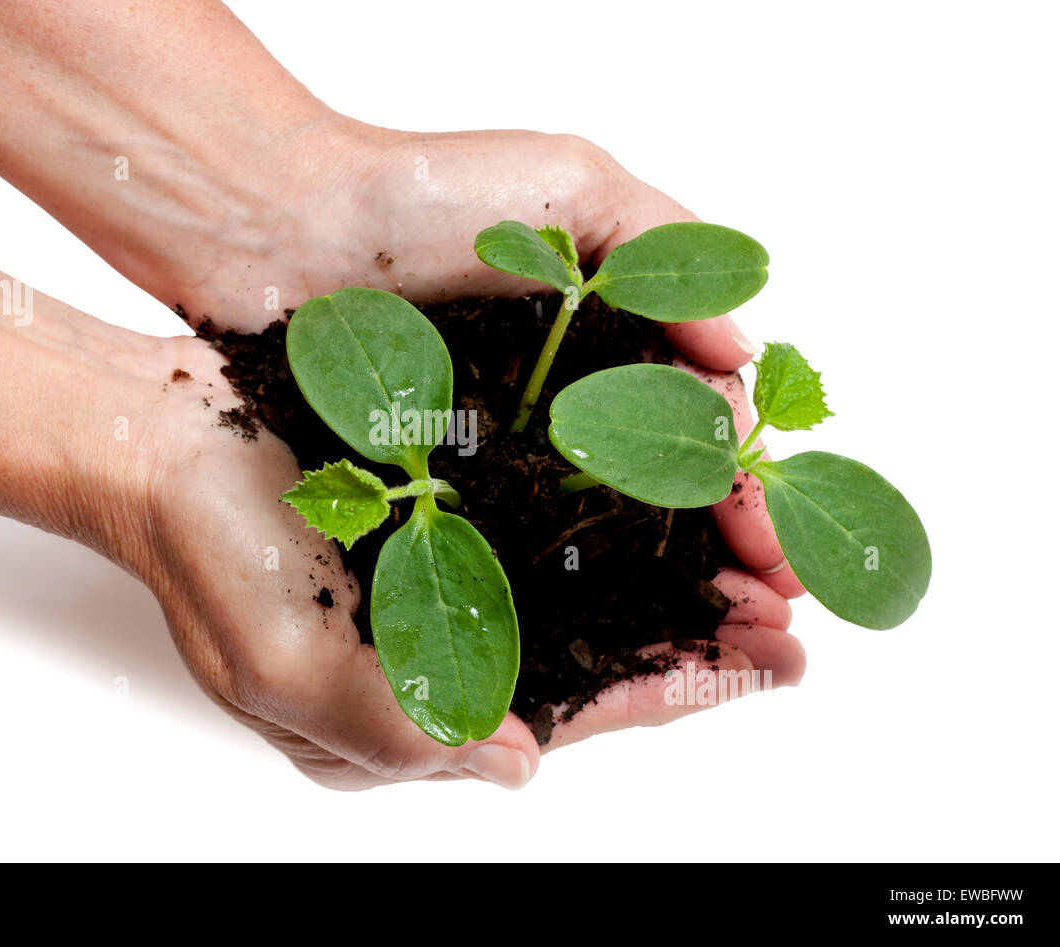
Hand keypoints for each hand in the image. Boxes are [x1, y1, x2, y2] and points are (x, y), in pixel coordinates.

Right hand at [118, 335, 804, 789]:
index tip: (768, 669)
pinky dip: (610, 505)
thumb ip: (395, 728)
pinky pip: (544, 515)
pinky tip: (662, 483)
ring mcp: (447, 576)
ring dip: (668, 570)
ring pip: (585, 586)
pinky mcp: (440, 508)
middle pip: (598, 653)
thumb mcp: (280, 670)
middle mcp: (447, 647)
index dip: (675, 691)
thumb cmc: (202, 557)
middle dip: (697, 637)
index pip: (575, 710)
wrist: (154, 443)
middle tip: (792, 611)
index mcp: (420, 705)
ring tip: (757, 551)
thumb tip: (513, 763)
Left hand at [160, 124, 806, 592]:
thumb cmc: (422, 193)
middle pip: (660, 501)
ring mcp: (499, 455)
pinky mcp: (433, 488)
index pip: (699, 432)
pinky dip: (561, 593)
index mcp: (607, 342)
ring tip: (720, 646)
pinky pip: (508, 550)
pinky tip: (608, 634)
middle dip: (724, 562)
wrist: (278, 229)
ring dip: (663, 596)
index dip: (746, 494)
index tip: (781, 553)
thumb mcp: (569, 187)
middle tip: (771, 620)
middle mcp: (561, 409)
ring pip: (593, 540)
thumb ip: (667, 251)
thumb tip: (738, 351)